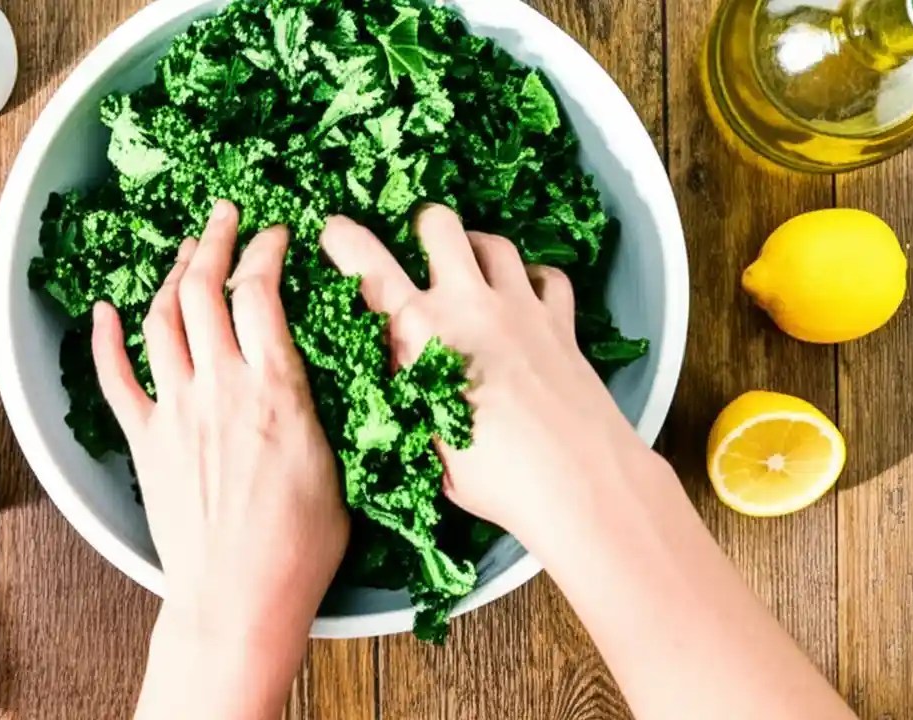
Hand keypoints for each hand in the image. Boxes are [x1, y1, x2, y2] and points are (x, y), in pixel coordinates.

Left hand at [92, 201, 347, 708]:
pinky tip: (106, 311)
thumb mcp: (336, 462)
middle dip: (214, 240)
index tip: (276, 233)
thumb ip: (316, 405)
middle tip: (224, 217)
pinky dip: (106, 339)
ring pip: (161, 319)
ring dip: (170, 275)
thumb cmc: (302, 544)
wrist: (239, 596)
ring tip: (185, 252)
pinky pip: (115, 377)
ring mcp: (175, 410)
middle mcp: (219, 386)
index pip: (261, 291)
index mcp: (276, 388)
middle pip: (204, 288)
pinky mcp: (144, 440)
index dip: (266, 249)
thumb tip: (311, 370)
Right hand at [320, 205, 652, 543]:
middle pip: (438, 224)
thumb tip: (393, 381)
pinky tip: (525, 296)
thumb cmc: (495, 477)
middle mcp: (468, 305)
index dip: (343, 240)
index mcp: (420, 333)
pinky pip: (547, 277)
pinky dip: (534, 279)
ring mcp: (520, 307)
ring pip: (494, 242)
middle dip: (420, 227)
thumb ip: (405, 400)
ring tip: (467, 268)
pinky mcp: (561, 322)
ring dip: (474, 247)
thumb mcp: (426, 444)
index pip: (368, 267)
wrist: (581, 482)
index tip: (332, 230)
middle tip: (416, 250)